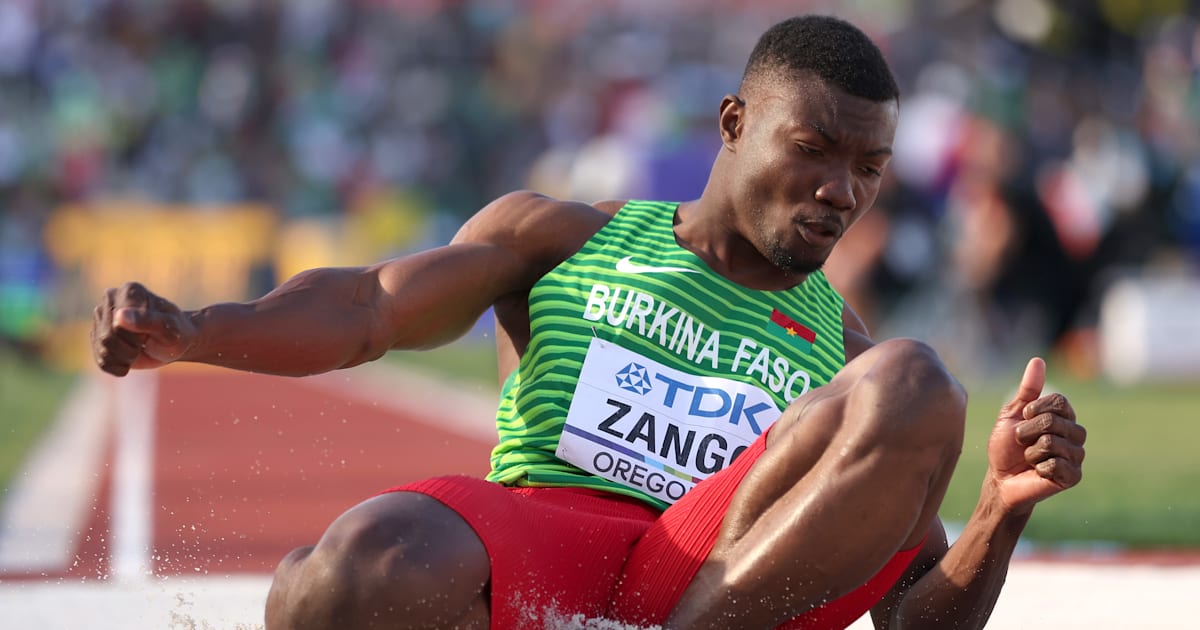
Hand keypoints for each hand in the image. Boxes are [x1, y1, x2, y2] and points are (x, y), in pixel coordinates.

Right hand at [91, 282, 197, 375]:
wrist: (173, 343)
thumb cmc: (175, 331)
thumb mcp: (169, 328)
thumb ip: (147, 320)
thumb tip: (120, 316)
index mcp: (129, 291)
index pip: (119, 324)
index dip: (137, 337)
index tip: (154, 331)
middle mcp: (110, 299)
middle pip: (107, 337)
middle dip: (131, 349)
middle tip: (147, 342)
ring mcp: (101, 317)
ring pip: (103, 350)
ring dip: (126, 358)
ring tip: (140, 349)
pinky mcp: (97, 336)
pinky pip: (102, 362)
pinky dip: (120, 366)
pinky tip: (131, 359)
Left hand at [985, 357, 1086, 513]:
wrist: (1001, 478)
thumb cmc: (1006, 446)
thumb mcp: (1012, 414)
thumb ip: (1027, 389)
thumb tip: (1038, 360)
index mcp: (1063, 416)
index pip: (1060, 401)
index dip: (1036, 409)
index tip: (1023, 417)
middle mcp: (1075, 433)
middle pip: (1054, 421)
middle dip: (1027, 431)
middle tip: (1022, 442)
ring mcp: (1076, 455)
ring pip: (1053, 443)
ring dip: (1031, 451)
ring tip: (1029, 457)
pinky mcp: (1073, 476)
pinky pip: (1057, 465)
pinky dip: (1039, 467)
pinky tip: (1038, 472)